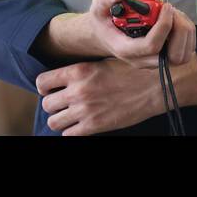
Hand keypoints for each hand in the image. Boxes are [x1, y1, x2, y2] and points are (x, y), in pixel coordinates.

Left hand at [37, 58, 163, 135]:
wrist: (154, 86)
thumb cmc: (131, 70)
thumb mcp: (102, 62)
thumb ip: (82, 70)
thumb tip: (67, 78)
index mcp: (78, 71)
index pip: (42, 82)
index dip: (45, 87)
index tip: (51, 90)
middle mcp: (77, 90)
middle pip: (46, 104)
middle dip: (53, 104)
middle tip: (64, 104)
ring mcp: (85, 110)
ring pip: (54, 121)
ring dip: (61, 119)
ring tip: (71, 115)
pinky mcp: (94, 126)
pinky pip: (68, 135)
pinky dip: (72, 131)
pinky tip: (81, 125)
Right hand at [84, 0, 196, 68]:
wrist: (105, 36)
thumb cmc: (104, 22)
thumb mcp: (98, 8)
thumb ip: (105, 0)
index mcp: (126, 50)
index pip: (152, 46)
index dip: (163, 25)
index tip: (165, 6)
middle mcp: (142, 60)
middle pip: (172, 55)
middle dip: (178, 29)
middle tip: (171, 9)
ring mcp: (154, 62)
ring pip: (182, 54)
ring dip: (184, 30)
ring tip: (173, 12)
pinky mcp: (164, 58)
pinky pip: (185, 51)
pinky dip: (186, 34)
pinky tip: (175, 19)